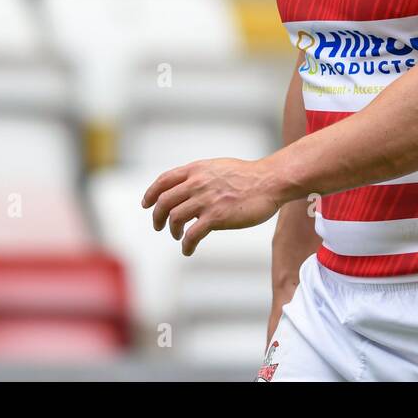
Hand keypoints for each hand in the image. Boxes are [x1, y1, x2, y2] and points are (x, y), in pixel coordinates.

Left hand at [141, 158, 285, 255]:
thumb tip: (189, 187)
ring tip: (177, 236)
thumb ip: (202, 176)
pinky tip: (188, 249)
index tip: (146, 204)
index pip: (164, 181)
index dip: (151, 193)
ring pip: (174, 218)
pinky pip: (192, 234)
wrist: (270, 181)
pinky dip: (186, 245)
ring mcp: (206, 200)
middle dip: (157, 216)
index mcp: (197, 170)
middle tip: (158, 226)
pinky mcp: (216, 217)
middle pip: (164, 201)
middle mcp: (197, 183)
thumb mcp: (219, 167)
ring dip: (172, 230)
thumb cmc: (249, 176)